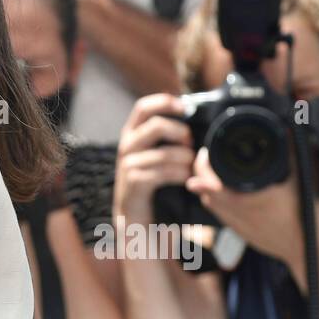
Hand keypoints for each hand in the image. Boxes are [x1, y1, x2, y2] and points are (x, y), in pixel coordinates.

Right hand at [114, 94, 194, 220]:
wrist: (135, 216)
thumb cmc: (152, 181)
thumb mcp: (156, 153)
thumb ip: (167, 136)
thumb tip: (191, 114)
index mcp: (132, 133)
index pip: (143, 107)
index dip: (164, 102)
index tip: (184, 107)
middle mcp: (127, 145)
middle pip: (156, 125)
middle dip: (180, 133)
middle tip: (191, 144)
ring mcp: (128, 163)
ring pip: (164, 152)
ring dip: (185, 159)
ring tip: (191, 167)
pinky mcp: (134, 182)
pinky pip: (163, 173)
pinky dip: (180, 175)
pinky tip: (185, 179)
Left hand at [186, 148, 308, 279]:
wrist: (305, 249)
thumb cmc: (303, 215)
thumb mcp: (298, 180)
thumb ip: (290, 153)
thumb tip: (288, 131)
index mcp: (246, 198)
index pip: (209, 181)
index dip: (202, 165)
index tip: (205, 152)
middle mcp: (236, 212)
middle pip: (203, 190)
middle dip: (202, 172)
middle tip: (208, 158)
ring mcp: (235, 224)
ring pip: (208, 203)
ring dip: (206, 187)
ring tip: (213, 171)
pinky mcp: (238, 232)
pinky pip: (218, 213)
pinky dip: (215, 200)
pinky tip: (224, 191)